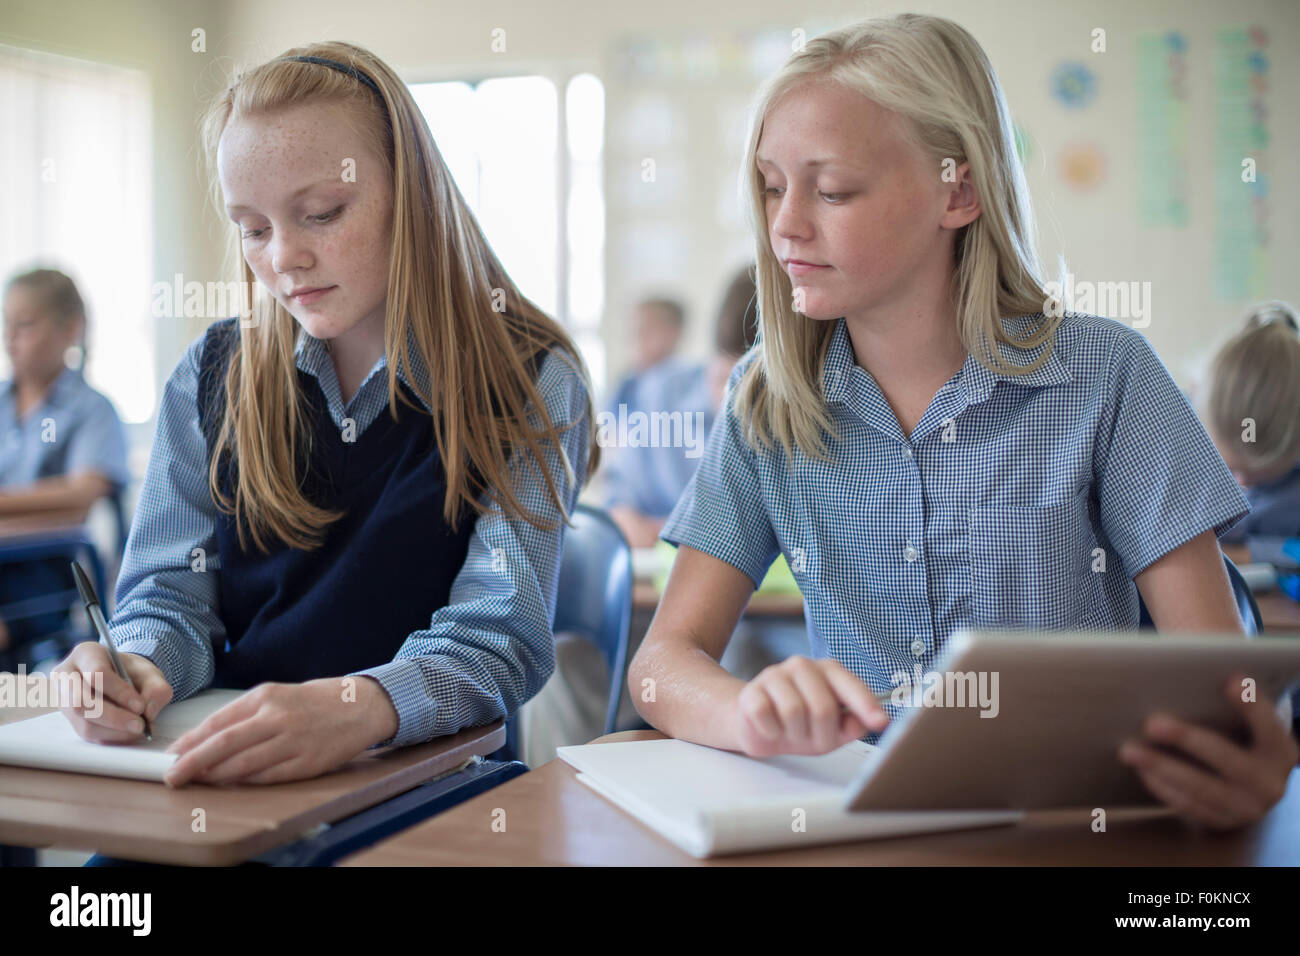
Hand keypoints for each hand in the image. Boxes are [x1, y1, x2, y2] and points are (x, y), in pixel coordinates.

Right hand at [53, 642, 172, 742]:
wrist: (120, 678)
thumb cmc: (132, 673)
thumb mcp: (150, 672)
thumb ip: (156, 688)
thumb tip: (148, 712)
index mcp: (85, 653)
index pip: (97, 674)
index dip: (119, 692)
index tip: (140, 706)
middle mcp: (67, 675)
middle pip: (82, 702)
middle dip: (114, 717)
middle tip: (140, 725)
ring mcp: (63, 699)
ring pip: (83, 722)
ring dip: (114, 730)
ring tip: (137, 729)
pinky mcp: (69, 719)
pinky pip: (86, 733)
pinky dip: (111, 736)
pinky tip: (127, 733)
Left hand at [162, 676, 399, 786]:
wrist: (361, 706)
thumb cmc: (315, 701)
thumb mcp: (278, 695)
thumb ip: (245, 715)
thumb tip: (206, 740)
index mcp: (266, 696)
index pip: (218, 721)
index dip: (191, 741)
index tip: (172, 755)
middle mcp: (278, 717)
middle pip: (224, 744)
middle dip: (192, 762)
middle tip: (172, 777)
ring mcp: (293, 742)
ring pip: (242, 765)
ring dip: (215, 777)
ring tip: (198, 782)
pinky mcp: (307, 763)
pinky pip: (267, 777)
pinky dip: (246, 782)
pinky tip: (233, 784)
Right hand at [733, 655, 888, 756]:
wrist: (756, 725)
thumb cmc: (799, 725)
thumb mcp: (832, 732)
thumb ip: (851, 726)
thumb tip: (864, 722)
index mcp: (828, 671)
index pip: (851, 685)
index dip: (867, 705)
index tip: (881, 722)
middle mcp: (803, 666)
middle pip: (823, 707)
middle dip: (821, 734)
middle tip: (813, 738)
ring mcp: (774, 674)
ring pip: (794, 712)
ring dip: (794, 734)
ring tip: (791, 732)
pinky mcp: (752, 691)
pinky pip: (766, 715)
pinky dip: (772, 732)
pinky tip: (771, 727)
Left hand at [1119, 674, 1298, 828]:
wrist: (1245, 782)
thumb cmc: (1234, 733)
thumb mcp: (1239, 718)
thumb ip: (1221, 696)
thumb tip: (1181, 664)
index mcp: (1282, 751)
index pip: (1270, 726)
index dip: (1252, 705)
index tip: (1230, 679)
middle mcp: (1271, 783)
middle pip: (1229, 761)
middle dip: (1188, 740)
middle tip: (1152, 722)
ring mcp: (1247, 808)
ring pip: (1202, 788)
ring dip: (1162, 768)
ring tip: (1129, 749)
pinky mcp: (1222, 822)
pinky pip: (1188, 806)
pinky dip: (1161, 786)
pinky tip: (1140, 768)